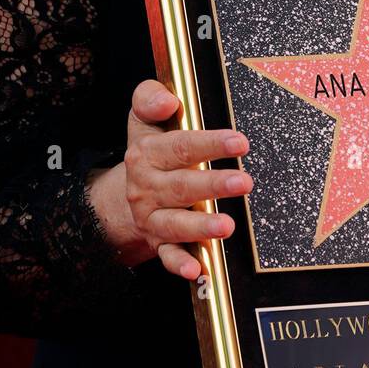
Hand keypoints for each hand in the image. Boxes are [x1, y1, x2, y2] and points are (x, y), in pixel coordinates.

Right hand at [88, 78, 251, 279]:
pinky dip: (180, 263)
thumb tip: (168, 100)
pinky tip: (197, 269)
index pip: (181, 146)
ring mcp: (151, 217)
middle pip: (182, 186)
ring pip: (176, 224)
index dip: (211, 144)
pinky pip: (167, 256)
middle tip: (244, 182)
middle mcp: (147, 187)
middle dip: (214, 185)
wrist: (124, 190)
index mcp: (147, 153)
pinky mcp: (157, 241)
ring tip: (227, 225)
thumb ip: (150, 98)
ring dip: (201, 226)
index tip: (240, 143)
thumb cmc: (150, 148)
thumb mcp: (142, 118)